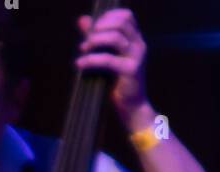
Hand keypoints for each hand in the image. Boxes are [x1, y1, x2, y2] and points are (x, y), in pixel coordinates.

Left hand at [76, 9, 149, 125]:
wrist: (132, 108)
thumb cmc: (118, 82)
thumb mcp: (107, 56)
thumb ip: (96, 37)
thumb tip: (82, 20)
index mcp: (136, 40)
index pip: (126, 15)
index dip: (108, 16)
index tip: (94, 27)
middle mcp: (139, 45)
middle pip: (120, 23)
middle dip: (100, 27)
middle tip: (88, 39)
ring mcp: (137, 58)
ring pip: (115, 37)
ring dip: (95, 40)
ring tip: (83, 49)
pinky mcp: (131, 71)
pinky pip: (108, 60)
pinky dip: (91, 60)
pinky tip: (80, 64)